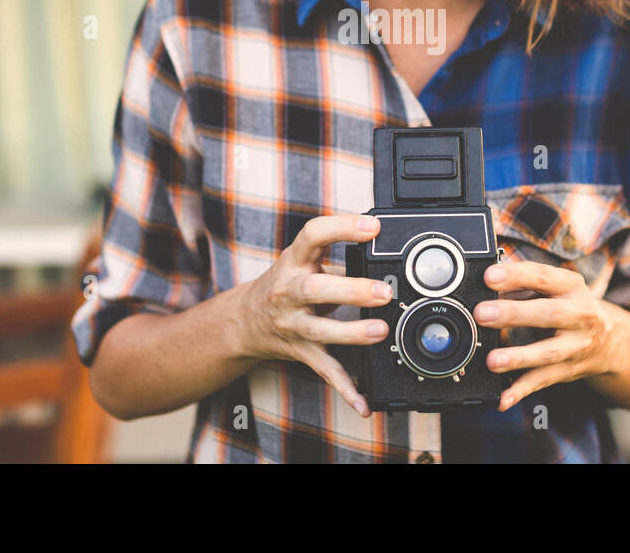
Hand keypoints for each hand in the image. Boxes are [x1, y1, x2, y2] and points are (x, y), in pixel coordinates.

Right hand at [238, 213, 392, 416]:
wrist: (246, 320)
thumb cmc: (286, 283)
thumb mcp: (304, 261)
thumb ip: (338, 257)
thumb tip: (383, 252)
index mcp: (294, 262)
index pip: (313, 236)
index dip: (341, 228)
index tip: (372, 227)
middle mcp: (289, 293)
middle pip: (315, 290)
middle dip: (351, 291)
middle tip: (383, 292)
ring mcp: (293, 325)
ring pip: (320, 332)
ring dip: (352, 333)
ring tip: (380, 331)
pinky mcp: (301, 352)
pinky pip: (324, 371)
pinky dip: (344, 388)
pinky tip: (363, 402)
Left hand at [473, 260, 629, 411]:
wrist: (608, 341)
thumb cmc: (570, 306)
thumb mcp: (554, 287)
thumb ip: (521, 284)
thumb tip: (485, 285)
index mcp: (571, 286)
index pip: (543, 277)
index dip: (516, 275)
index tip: (489, 277)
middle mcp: (578, 315)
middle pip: (548, 314)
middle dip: (514, 314)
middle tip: (482, 314)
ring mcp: (576, 345)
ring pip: (548, 352)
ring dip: (519, 357)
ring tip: (492, 360)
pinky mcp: (568, 370)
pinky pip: (543, 381)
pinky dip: (522, 390)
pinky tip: (504, 398)